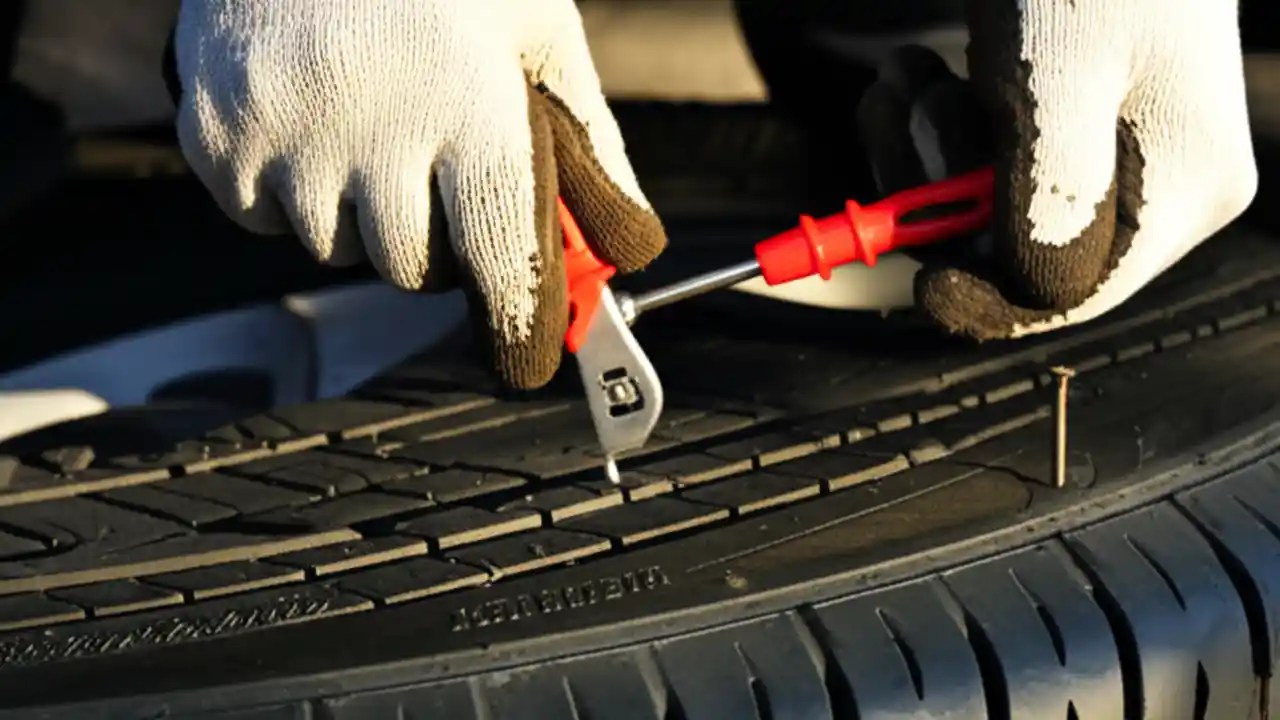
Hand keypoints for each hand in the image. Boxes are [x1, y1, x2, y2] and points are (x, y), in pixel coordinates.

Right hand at [170, 0, 666, 389]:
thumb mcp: (537, 32)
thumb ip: (590, 145)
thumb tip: (627, 247)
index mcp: (469, 103)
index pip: (499, 260)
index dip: (518, 321)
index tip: (526, 360)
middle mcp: (372, 128)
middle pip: (413, 270)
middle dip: (436, 247)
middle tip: (437, 180)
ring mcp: (283, 134)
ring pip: (336, 249)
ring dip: (361, 216)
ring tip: (370, 125)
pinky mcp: (214, 134)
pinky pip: (262, 219)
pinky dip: (289, 192)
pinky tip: (310, 119)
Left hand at [858, 0, 1257, 338]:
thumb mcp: (1058, 82)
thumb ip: (1050, 203)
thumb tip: (1028, 294)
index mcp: (1181, 188)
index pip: (1073, 292)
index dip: (988, 299)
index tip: (920, 278)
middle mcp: (1149, 181)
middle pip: (1013, 249)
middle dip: (936, 197)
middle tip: (905, 116)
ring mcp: (1099, 149)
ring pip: (979, 204)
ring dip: (916, 150)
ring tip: (907, 77)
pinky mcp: (1049, 118)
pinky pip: (972, 157)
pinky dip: (924, 122)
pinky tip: (914, 71)